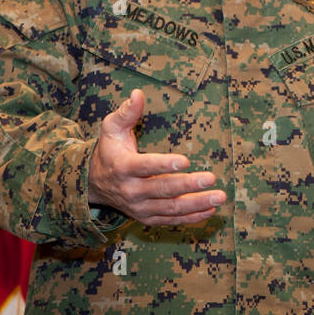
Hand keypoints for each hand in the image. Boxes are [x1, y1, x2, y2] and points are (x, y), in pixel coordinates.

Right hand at [87, 88, 225, 226]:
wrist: (95, 184)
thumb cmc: (110, 150)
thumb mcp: (111, 128)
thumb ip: (126, 112)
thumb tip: (138, 94)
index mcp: (123, 167)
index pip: (145, 167)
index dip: (164, 164)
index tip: (185, 160)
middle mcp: (131, 191)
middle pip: (162, 189)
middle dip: (188, 185)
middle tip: (210, 178)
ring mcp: (139, 207)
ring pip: (170, 208)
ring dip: (196, 204)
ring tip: (219, 196)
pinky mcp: (147, 217)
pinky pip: (171, 220)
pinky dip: (191, 217)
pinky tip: (210, 209)